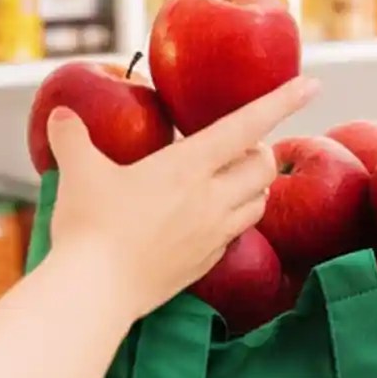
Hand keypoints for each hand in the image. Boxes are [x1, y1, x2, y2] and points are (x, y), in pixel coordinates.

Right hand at [45, 77, 318, 318]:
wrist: (95, 293)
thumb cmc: (90, 227)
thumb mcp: (78, 172)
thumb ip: (73, 138)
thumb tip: (63, 115)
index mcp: (188, 166)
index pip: (247, 125)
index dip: (282, 100)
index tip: (313, 84)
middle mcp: (212, 199)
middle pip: (265, 167)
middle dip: (262, 150)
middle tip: (240, 145)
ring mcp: (214, 234)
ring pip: (259, 204)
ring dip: (254, 186)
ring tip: (230, 179)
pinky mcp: (206, 263)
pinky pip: (235, 235)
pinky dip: (234, 220)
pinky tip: (209, 218)